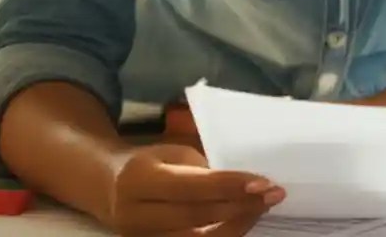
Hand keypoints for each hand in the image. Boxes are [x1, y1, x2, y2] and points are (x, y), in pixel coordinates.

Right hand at [102, 143, 284, 235]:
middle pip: (196, 216)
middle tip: (274, 194)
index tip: (264, 183)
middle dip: (240, 206)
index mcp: (138, 179)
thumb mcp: (173, 156)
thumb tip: (248, 184)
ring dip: (237, 225)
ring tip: (261, 207)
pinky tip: (244, 220)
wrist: (111, 188)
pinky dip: (225, 234)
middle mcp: (135, 214)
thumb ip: (203, 171)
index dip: (230, 186)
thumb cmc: (152, 164)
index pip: (191, 186)